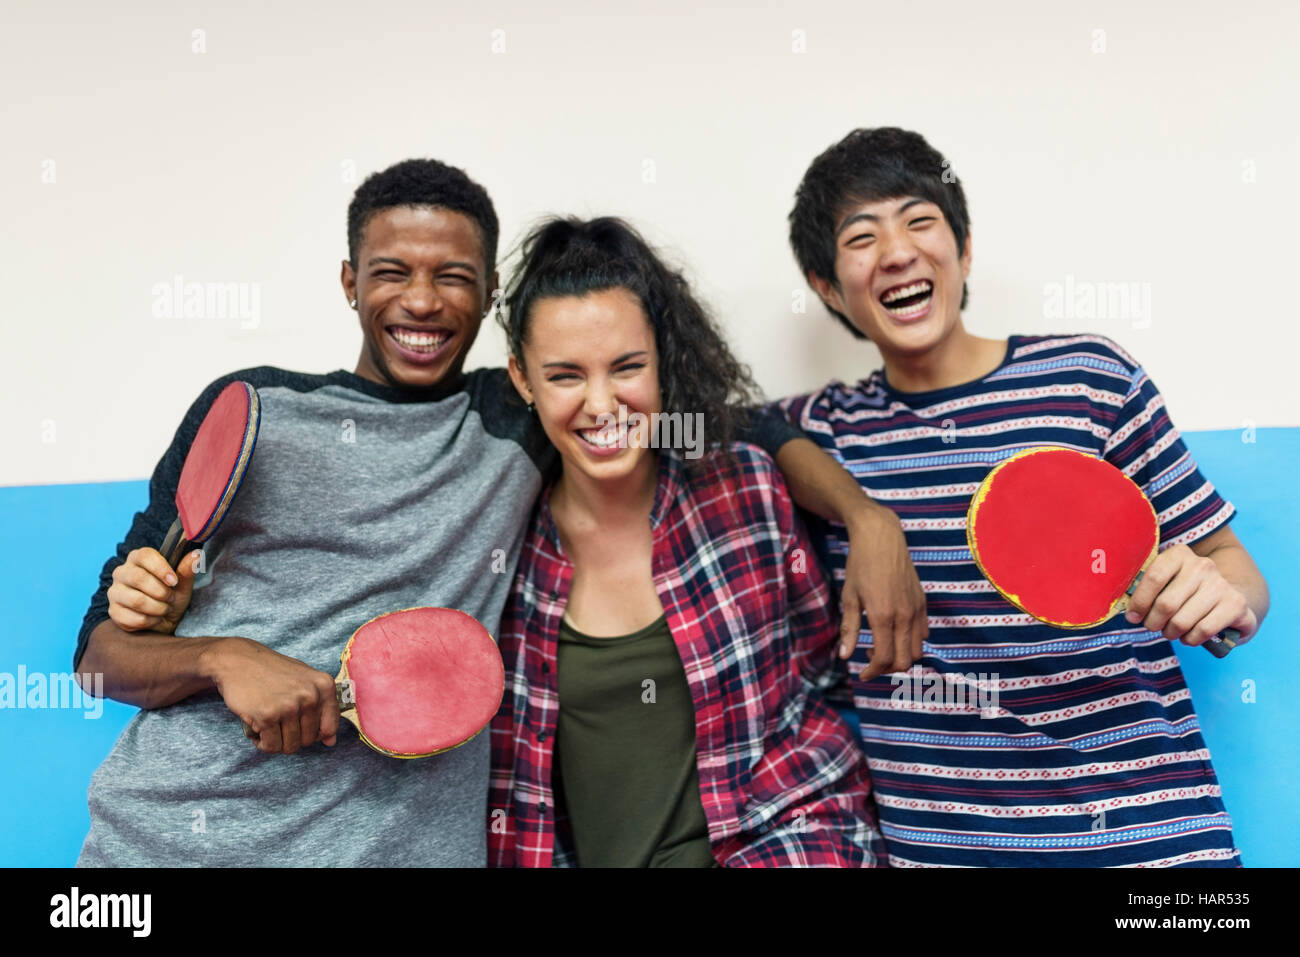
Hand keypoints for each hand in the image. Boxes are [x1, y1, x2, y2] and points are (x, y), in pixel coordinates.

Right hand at [107, 547, 200, 633]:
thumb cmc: (172, 596)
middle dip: (161, 592)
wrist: (165, 620)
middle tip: (171, 598)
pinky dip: (151, 621)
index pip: (144, 556)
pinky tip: (155, 618)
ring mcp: (115, 592)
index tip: (174, 581)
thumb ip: (186, 569)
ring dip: (158, 608)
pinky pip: (133, 618)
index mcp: (138, 558)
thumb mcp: (183, 583)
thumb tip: (196, 555)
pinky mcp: (114, 612)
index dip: (161, 569)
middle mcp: (122, 572)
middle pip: (138, 578)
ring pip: (136, 600)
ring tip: (165, 609)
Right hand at [200, 636, 340, 754]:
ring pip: (290, 746)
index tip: (301, 725)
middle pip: (309, 740)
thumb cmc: (273, 672)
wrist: (239, 661)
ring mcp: (289, 706)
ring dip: (277, 742)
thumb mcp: (304, 680)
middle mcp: (310, 695)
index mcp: (324, 685)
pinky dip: (263, 744)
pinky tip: (258, 729)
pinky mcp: (267, 716)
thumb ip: (322, 708)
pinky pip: (272, 746)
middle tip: (279, 723)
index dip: (315, 733)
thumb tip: (331, 742)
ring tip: (268, 726)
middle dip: (293, 737)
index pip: (330, 727)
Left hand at [841, 504, 928, 677]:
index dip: (873, 672)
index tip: (862, 674)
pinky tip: (894, 632)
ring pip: (918, 650)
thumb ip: (849, 629)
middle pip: (905, 661)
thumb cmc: (859, 565)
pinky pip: (924, 633)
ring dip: (901, 656)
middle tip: (870, 661)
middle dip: (887, 668)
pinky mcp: (922, 601)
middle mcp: (904, 615)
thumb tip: (845, 656)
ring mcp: (916, 608)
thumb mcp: (849, 597)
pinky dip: (912, 641)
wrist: (881, 537)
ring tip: (881, 646)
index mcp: (883, 616)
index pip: (885, 659)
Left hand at [1125, 544, 1256, 646]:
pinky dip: (1190, 639)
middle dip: (1153, 622)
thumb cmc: (1187, 594)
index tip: (1133, 616)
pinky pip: (1202, 630)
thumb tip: (1127, 610)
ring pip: (1182, 621)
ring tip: (1172, 631)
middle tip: (1154, 626)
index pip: (1153, 577)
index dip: (1139, 602)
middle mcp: (1202, 565)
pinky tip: (1189, 636)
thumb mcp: (1167, 583)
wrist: (1230, 601)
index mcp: (1180, 554)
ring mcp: (1221, 584)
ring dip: (1171, 633)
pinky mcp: (1235, 604)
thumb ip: (1146, 589)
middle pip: (1166, 604)